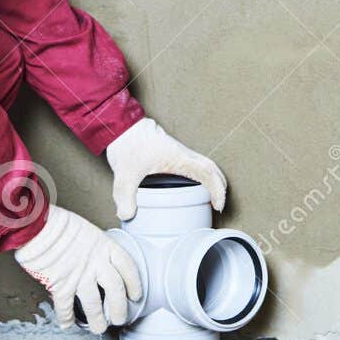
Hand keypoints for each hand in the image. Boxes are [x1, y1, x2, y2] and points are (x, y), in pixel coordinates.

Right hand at [14, 205, 142, 332]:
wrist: (37, 224)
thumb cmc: (58, 223)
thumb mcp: (86, 230)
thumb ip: (94, 248)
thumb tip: (95, 261)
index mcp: (104, 246)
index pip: (127, 267)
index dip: (134, 283)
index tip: (136, 295)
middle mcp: (95, 262)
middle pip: (115, 290)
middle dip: (120, 308)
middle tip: (120, 318)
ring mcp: (78, 275)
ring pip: (93, 303)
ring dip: (98, 319)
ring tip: (99, 328)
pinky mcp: (60, 284)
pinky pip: (65, 306)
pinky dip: (66, 318)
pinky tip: (67, 325)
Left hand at [105, 117, 226, 219]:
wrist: (120, 124)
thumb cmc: (127, 143)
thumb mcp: (125, 174)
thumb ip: (125, 197)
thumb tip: (127, 215)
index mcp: (178, 158)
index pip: (207, 172)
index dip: (217, 189)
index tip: (218, 205)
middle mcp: (182, 154)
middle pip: (211, 168)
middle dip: (219, 185)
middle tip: (217, 203)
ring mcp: (177, 152)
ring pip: (203, 164)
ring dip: (210, 179)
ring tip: (208, 196)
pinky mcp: (170, 152)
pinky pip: (192, 163)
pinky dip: (198, 175)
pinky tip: (188, 186)